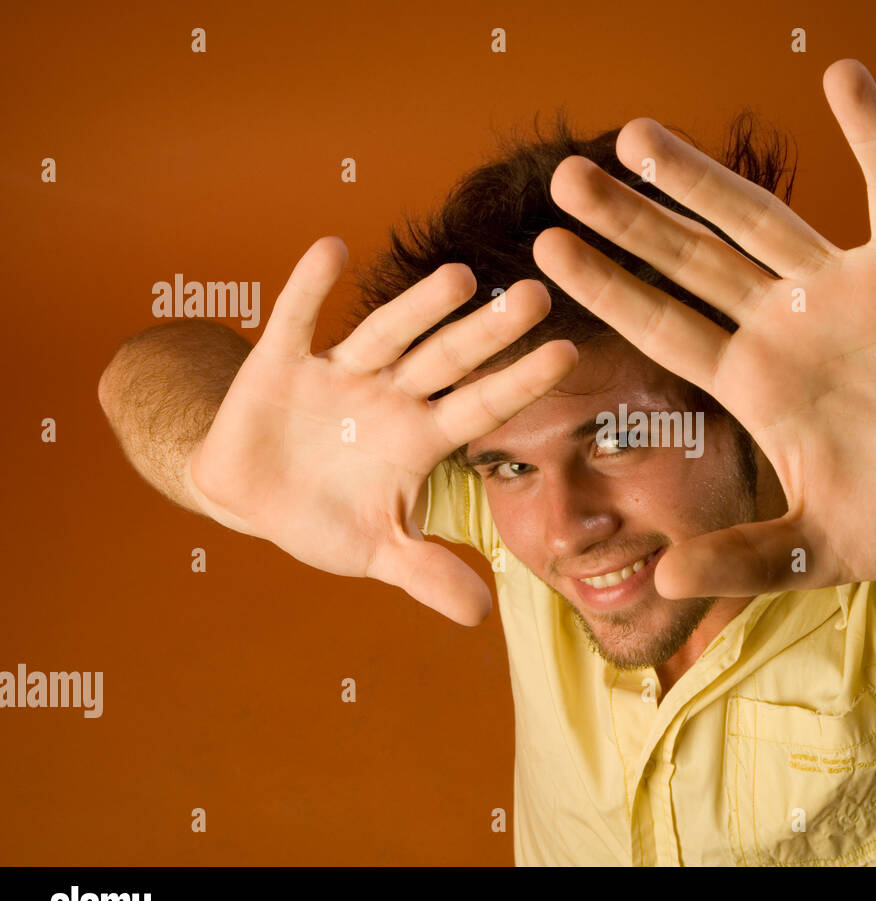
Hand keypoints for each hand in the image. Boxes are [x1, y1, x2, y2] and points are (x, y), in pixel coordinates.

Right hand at [188, 237, 577, 623]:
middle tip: (537, 295)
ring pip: (385, 334)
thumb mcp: (376, 552)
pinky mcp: (280, 363)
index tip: (566, 356)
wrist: (251, 496)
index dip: (519, 385)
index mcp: (420, 438)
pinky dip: (309, 288)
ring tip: (459, 277)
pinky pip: (295, 320)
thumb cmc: (325, 519)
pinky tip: (332, 250)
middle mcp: (390, 397)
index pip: (481, 408)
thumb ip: (425, 574)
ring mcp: (338, 375)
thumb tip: (481, 616)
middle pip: (446, 360)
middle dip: (487, 333)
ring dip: (417, 308)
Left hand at [532, 58, 875, 598]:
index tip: (547, 252)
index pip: (665, 327)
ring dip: (705, 178)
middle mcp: (788, 326)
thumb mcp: (815, 547)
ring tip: (640, 135)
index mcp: (757, 385)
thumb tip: (661, 582)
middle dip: (632, 221)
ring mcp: (848, 291)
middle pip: (693, 262)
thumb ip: (740, 561)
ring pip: (764, 218)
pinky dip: (874, 134)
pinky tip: (841, 77)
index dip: (608, 289)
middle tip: (566, 177)